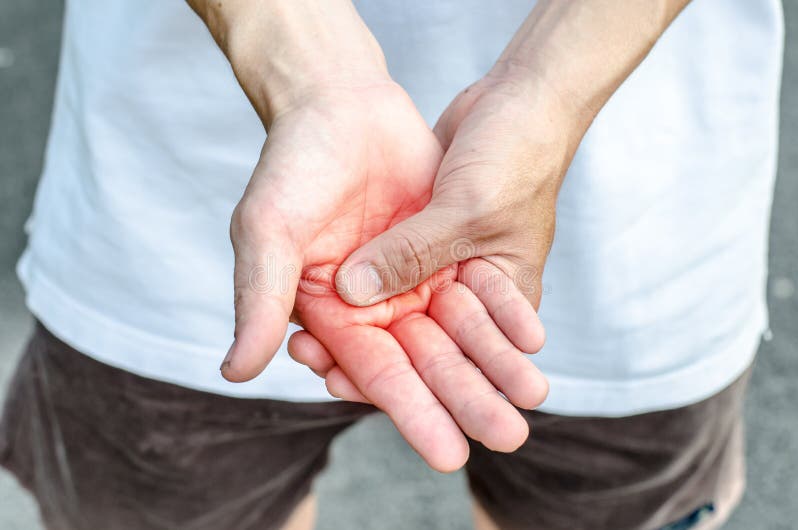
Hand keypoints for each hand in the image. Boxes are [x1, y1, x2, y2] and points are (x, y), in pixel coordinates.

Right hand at [223, 82, 547, 471]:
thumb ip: (261, 299)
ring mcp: (414, 279)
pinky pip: (479, 290)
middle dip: (465, 401)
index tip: (447, 451)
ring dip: (494, 364)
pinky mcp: (445, 251)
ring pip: (460, 333)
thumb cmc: (291, 167)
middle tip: (508, 437)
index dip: (410, 410)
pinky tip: (532, 340)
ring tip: (533, 397)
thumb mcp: (269, 231)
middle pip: (427, 363)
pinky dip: (504, 312)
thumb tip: (236, 371)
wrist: (340, 104)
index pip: (374, 373)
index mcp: (331, 316)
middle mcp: (375, 308)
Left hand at [320, 74, 579, 417]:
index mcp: (505, 302)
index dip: (413, 387)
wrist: (516, 102)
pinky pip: (379, 278)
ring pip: (393, 314)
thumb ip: (412, 254)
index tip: (355, 389)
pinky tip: (315, 300)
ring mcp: (440, 271)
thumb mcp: (470, 209)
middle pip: (420, 349)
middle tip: (320, 375)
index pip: (457, 363)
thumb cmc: (518, 155)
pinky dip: (353, 290)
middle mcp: (469, 295)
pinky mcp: (414, 246)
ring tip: (304, 344)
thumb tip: (350, 293)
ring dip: (354, 330)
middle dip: (372, 367)